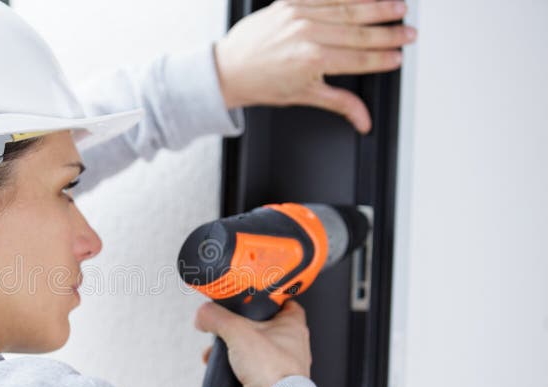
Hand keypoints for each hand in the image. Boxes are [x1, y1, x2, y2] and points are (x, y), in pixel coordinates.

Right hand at [196, 299, 312, 386]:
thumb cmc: (274, 371)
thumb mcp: (238, 331)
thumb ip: (217, 317)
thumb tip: (204, 314)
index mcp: (292, 325)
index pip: (280, 301)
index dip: (263, 298)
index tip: (248, 297)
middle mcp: (290, 344)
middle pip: (258, 326)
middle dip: (236, 329)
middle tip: (225, 329)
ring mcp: (280, 364)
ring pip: (251, 349)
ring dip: (232, 351)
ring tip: (221, 354)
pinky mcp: (268, 382)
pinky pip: (248, 369)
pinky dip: (234, 369)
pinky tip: (226, 371)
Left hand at [214, 0, 416, 133]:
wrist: (229, 69)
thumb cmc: (261, 83)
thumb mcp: (304, 96)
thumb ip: (339, 104)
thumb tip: (364, 121)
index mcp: (313, 60)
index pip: (359, 58)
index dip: (382, 58)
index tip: (399, 56)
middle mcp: (307, 34)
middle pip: (359, 32)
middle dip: (388, 33)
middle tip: (410, 32)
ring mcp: (298, 14)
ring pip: (347, 8)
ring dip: (376, 7)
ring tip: (398, 7)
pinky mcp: (289, 1)